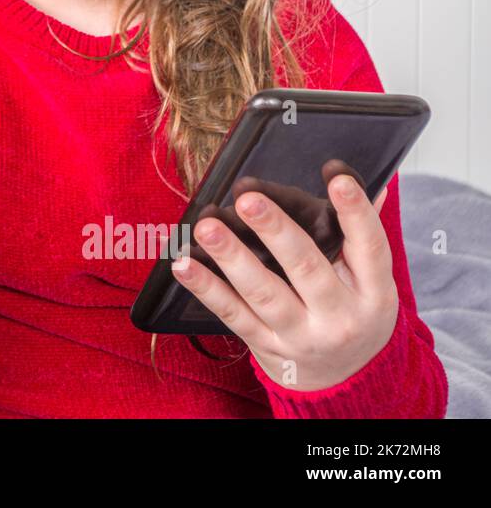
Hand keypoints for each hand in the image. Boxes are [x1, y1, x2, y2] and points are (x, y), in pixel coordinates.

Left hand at [170, 160, 399, 391]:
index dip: (356, 213)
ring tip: (207, 227)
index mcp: (374, 293)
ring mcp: (299, 334)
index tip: (337, 177)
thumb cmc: (354, 314)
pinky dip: (205, 287)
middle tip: (248, 199)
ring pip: (262, 293)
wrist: (344, 380)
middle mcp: (339, 317)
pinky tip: (183, 263)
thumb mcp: (372, 283)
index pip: (370, 248)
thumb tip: (371, 183)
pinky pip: (231, 314)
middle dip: (275, 231)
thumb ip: (362, 236)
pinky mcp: (265, 345)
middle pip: (306, 268)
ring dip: (231, 257)